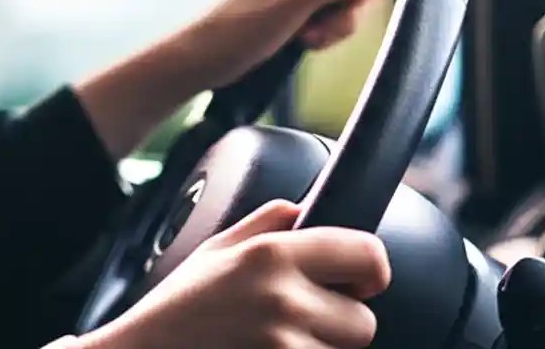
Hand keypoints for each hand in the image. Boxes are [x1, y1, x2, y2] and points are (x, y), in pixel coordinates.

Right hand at [85, 200, 390, 348]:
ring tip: (277, 341)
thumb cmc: (175, 310)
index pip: (369, 257)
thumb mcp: (218, 248)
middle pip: (364, 322)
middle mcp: (283, 302)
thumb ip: (270, 222)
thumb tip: (309, 209)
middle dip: (340, 323)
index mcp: (272, 255)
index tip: (358, 279)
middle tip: (304, 319)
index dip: (369, 270)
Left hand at [181, 0, 386, 89]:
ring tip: (311, 35)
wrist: (208, 56)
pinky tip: (307, 40)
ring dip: (339, 21)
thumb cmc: (241, 26)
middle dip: (354, 0)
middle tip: (332, 18)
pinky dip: (328, 29)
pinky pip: (333, 12)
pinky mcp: (302, 4)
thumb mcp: (293, 2)